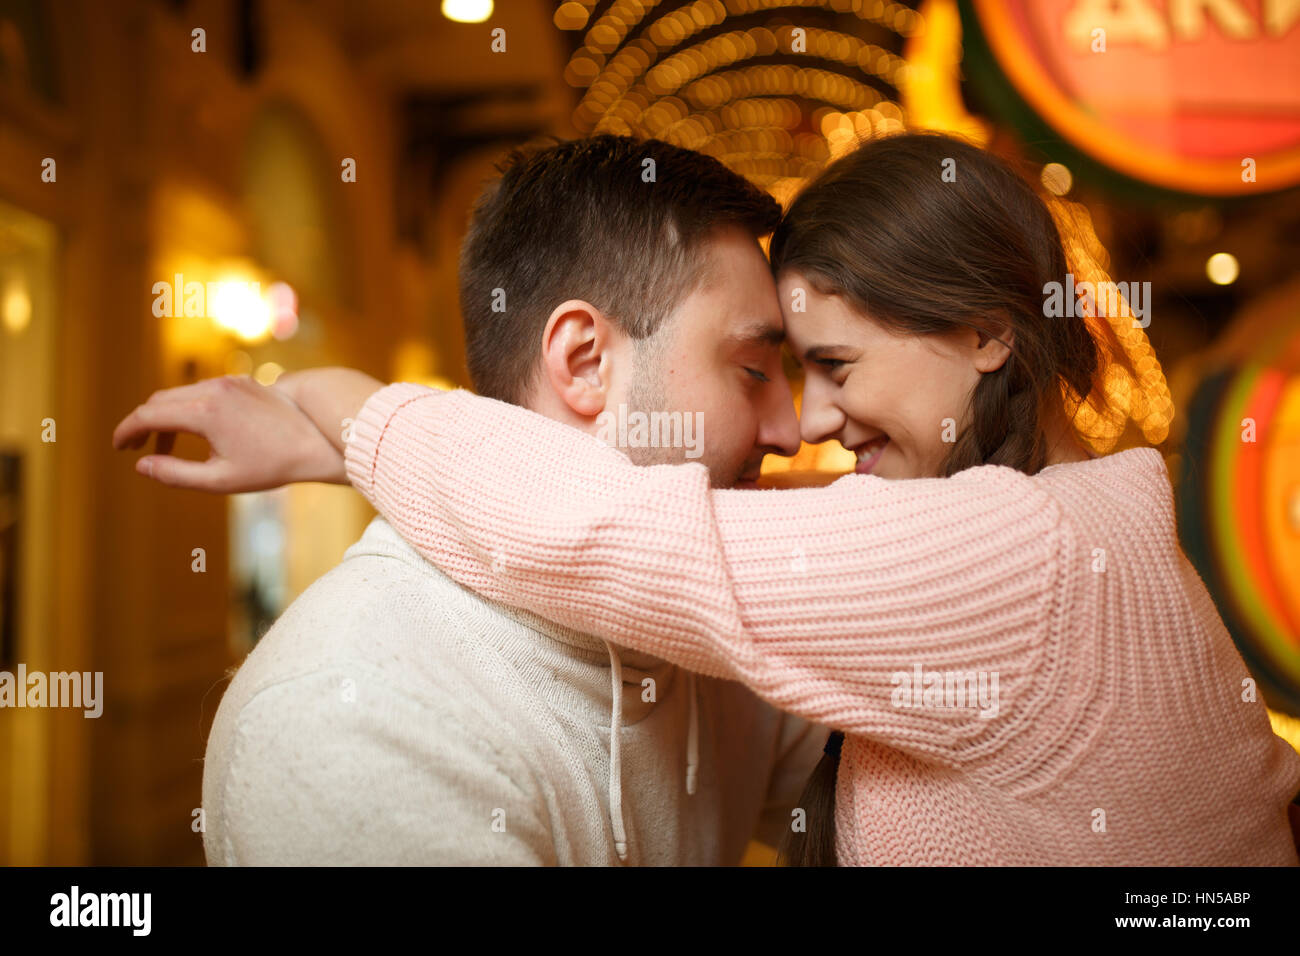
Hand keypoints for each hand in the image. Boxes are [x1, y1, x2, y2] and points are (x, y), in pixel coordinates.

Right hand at [112, 375, 347, 491]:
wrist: (316, 440)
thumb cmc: (271, 465)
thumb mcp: (220, 479)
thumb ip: (175, 474)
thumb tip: (142, 466)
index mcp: (204, 412)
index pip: (148, 415)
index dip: (126, 431)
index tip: (117, 447)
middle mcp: (212, 389)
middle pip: (159, 401)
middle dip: (142, 424)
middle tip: (134, 449)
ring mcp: (227, 381)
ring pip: (180, 395)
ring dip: (165, 418)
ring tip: (164, 448)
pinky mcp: (240, 381)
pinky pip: (201, 391)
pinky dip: (188, 409)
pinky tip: (194, 434)